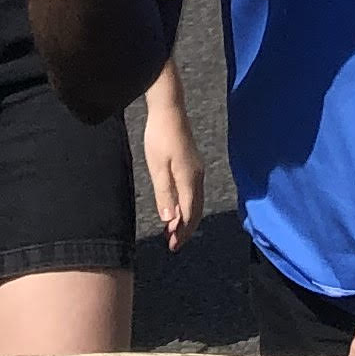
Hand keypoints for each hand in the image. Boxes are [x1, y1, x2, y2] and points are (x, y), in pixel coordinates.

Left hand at [142, 96, 203, 250]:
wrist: (169, 109)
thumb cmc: (160, 136)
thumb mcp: (157, 167)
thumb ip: (164, 193)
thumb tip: (169, 218)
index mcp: (189, 179)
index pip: (188, 214)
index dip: (181, 232)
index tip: (172, 246)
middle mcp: (197, 176)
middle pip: (195, 211)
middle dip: (185, 229)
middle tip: (173, 244)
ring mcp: (197, 169)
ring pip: (195, 202)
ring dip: (186, 218)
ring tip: (172, 230)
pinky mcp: (193, 164)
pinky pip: (193, 192)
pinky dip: (186, 205)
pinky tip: (176, 207)